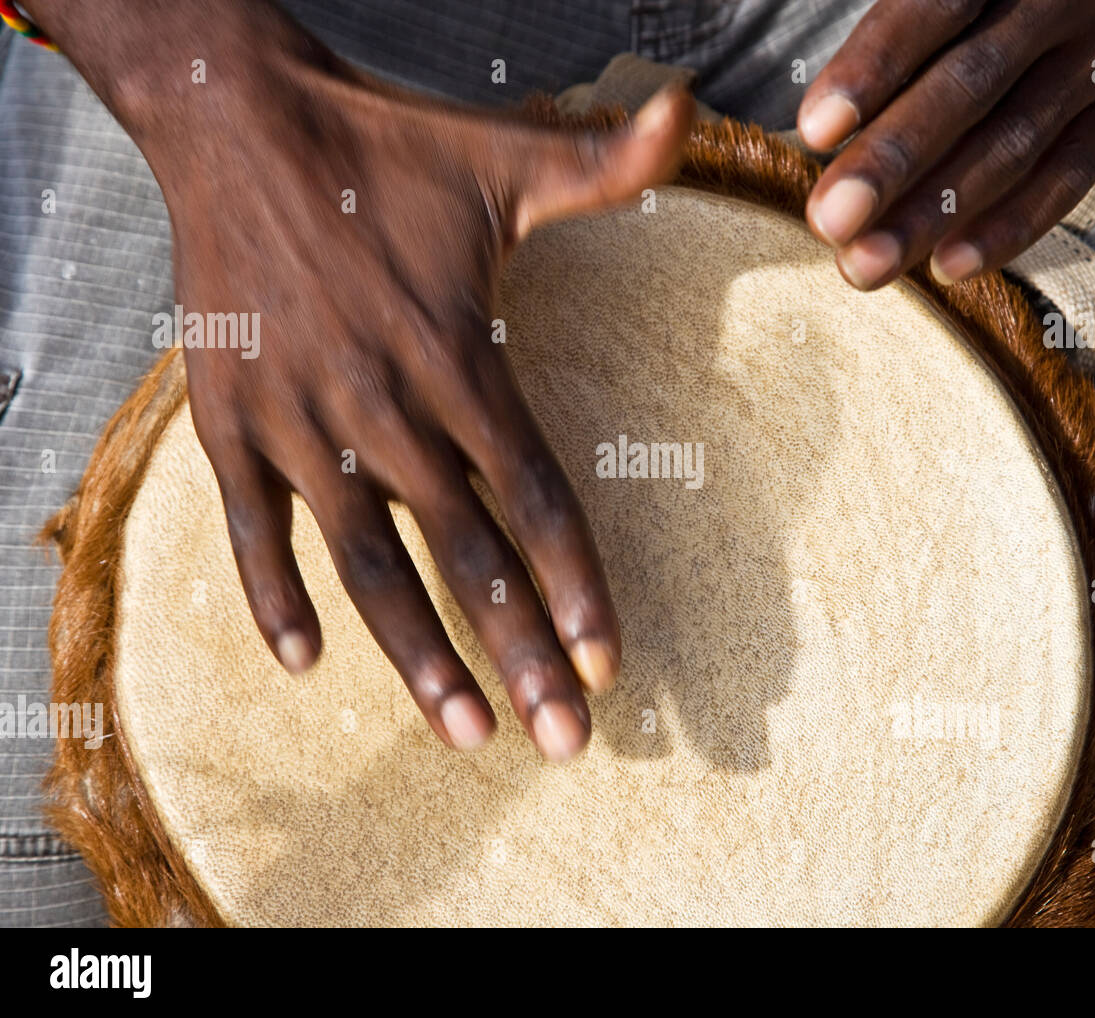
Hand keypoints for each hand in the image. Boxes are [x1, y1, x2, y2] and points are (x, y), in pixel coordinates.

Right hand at [36, 0, 692, 760]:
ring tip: (466, 732)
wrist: (236, 122)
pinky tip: (306, 662)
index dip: (576, 588)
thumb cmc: (384, 148)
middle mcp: (385, 403)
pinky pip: (250, 524)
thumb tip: (693, 112)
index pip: (535, 497)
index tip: (609, 666)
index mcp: (460, 357)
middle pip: (466, 553)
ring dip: (416, 654)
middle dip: (520, 654)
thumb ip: (607, 163)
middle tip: (562, 742)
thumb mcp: (503, 156)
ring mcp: (300, 418)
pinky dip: (272, 592)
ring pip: (367, 560)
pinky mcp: (227, 416)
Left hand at [797, 0, 1094, 289]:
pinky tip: (949, 264)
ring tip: (868, 263)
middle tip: (830, 221)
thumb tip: (831, 123)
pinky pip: (1070, 176)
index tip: (814, 130)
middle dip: (892, 160)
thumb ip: (909, 20)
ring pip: (1014, 142)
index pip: (937, 5)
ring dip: (934, 211)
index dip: (875, 67)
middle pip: (970, 84)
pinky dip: (1009, 226)